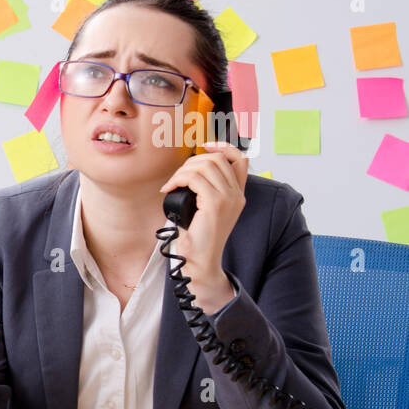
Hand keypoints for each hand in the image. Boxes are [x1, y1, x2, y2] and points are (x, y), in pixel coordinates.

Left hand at [159, 143, 248, 313]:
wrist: (201, 262)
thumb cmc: (198, 239)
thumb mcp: (203, 211)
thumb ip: (204, 192)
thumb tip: (188, 173)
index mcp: (238, 194)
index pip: (240, 159)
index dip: (223, 147)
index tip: (205, 146)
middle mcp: (237, 194)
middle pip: (217, 159)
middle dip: (192, 162)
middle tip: (176, 178)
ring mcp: (229, 198)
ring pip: (206, 165)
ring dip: (183, 171)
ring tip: (172, 184)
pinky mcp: (216, 204)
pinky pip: (195, 178)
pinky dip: (178, 179)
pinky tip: (169, 189)